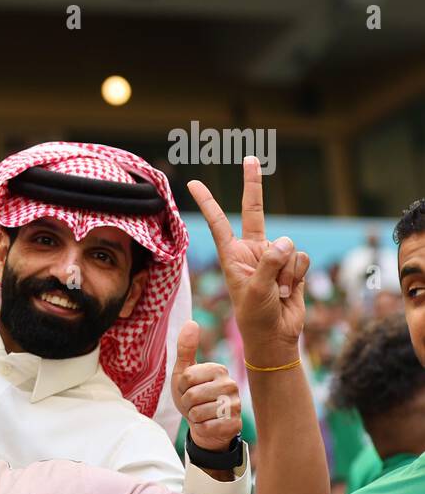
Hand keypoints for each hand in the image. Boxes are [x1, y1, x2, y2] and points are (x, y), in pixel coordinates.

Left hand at [172, 321, 242, 451]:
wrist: (202, 423)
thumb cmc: (192, 395)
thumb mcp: (183, 372)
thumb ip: (186, 349)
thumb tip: (191, 322)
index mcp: (218, 369)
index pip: (187, 377)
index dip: (181, 387)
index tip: (188, 389)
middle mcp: (230, 385)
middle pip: (192, 395)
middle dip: (186, 403)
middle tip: (194, 404)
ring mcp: (235, 405)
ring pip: (199, 412)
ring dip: (193, 416)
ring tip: (201, 413)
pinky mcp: (235, 424)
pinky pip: (207, 427)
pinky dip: (201, 428)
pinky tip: (208, 424)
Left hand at [188, 156, 309, 363]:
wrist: (276, 336)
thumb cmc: (255, 316)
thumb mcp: (256, 291)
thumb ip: (269, 264)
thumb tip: (285, 241)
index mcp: (232, 255)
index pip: (219, 223)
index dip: (208, 203)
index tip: (193, 183)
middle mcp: (251, 250)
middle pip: (255, 211)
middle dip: (253, 184)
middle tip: (249, 157)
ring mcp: (273, 256)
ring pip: (288, 245)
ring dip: (287, 270)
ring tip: (278, 291)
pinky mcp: (292, 264)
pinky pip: (301, 257)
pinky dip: (299, 273)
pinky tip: (291, 290)